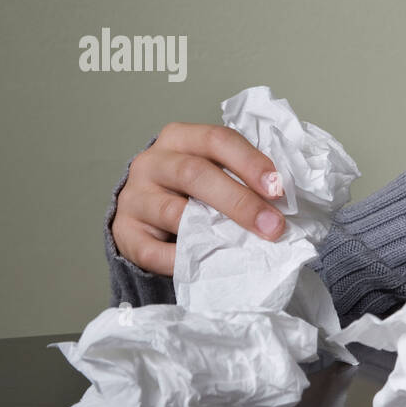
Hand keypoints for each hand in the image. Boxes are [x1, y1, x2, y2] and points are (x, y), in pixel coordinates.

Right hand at [111, 122, 285, 275]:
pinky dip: (181, 261)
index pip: (217, 140)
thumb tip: (281, 203)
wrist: (146, 215)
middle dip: (240, 201)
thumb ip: (241, 178)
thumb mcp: (214, 172)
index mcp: (180, 139)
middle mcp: (152, 163)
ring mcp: (134, 198)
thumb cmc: (191, 191)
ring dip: (214, 233)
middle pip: (195, 174)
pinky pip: (153, 251)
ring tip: (245, 250)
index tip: (278, 188)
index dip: (250, 162)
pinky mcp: (124, 233)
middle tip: (273, 226)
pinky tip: (205, 267)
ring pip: (173, 212)